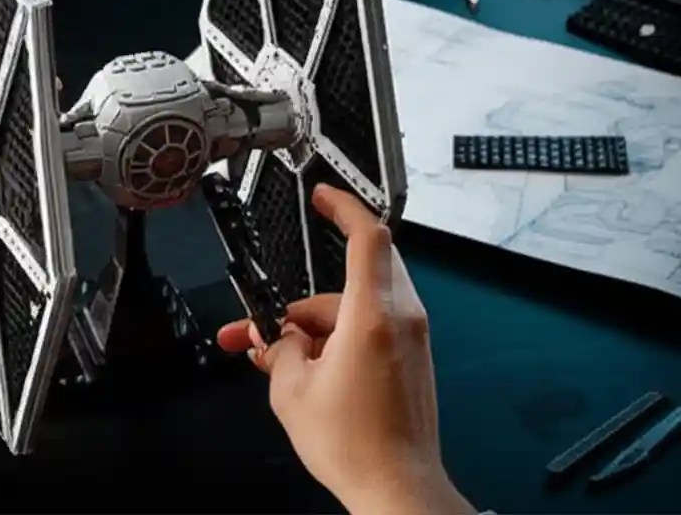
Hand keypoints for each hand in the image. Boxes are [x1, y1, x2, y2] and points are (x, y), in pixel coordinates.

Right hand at [217, 185, 472, 514]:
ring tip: (280, 362)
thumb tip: (273, 339)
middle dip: (304, 300)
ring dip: (317, 325)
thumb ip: (278, 350)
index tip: (324, 195)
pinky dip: (339, 339)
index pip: (368, 235)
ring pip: (356, 306)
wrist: (398, 489)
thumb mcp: (292, 390)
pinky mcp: (411, 359)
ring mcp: (411, 339)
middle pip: (353, 276)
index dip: (344, 206)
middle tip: (268, 324)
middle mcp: (401, 319)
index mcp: (372, 315)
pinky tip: (309, 371)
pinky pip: (370, 328)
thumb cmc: (357, 447)